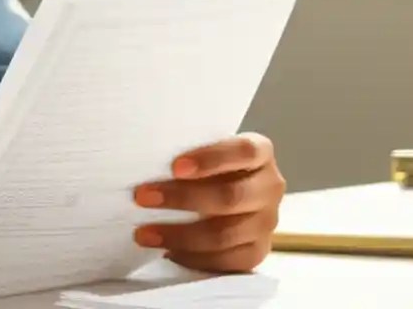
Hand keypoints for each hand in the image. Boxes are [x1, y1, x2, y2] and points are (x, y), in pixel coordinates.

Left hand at [131, 133, 285, 273]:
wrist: (226, 194)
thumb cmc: (207, 168)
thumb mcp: (203, 152)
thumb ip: (188, 156)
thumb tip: (146, 165)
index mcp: (261, 152)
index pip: (243, 151)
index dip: (210, 159)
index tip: (175, 167)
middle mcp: (270, 186)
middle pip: (230, 196)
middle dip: (182, 198)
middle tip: (142, 197)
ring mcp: (267, 222)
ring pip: (224, 234)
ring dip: (179, 235)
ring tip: (144, 233)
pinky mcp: (258, 251)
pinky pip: (226, 261)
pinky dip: (194, 258)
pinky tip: (168, 251)